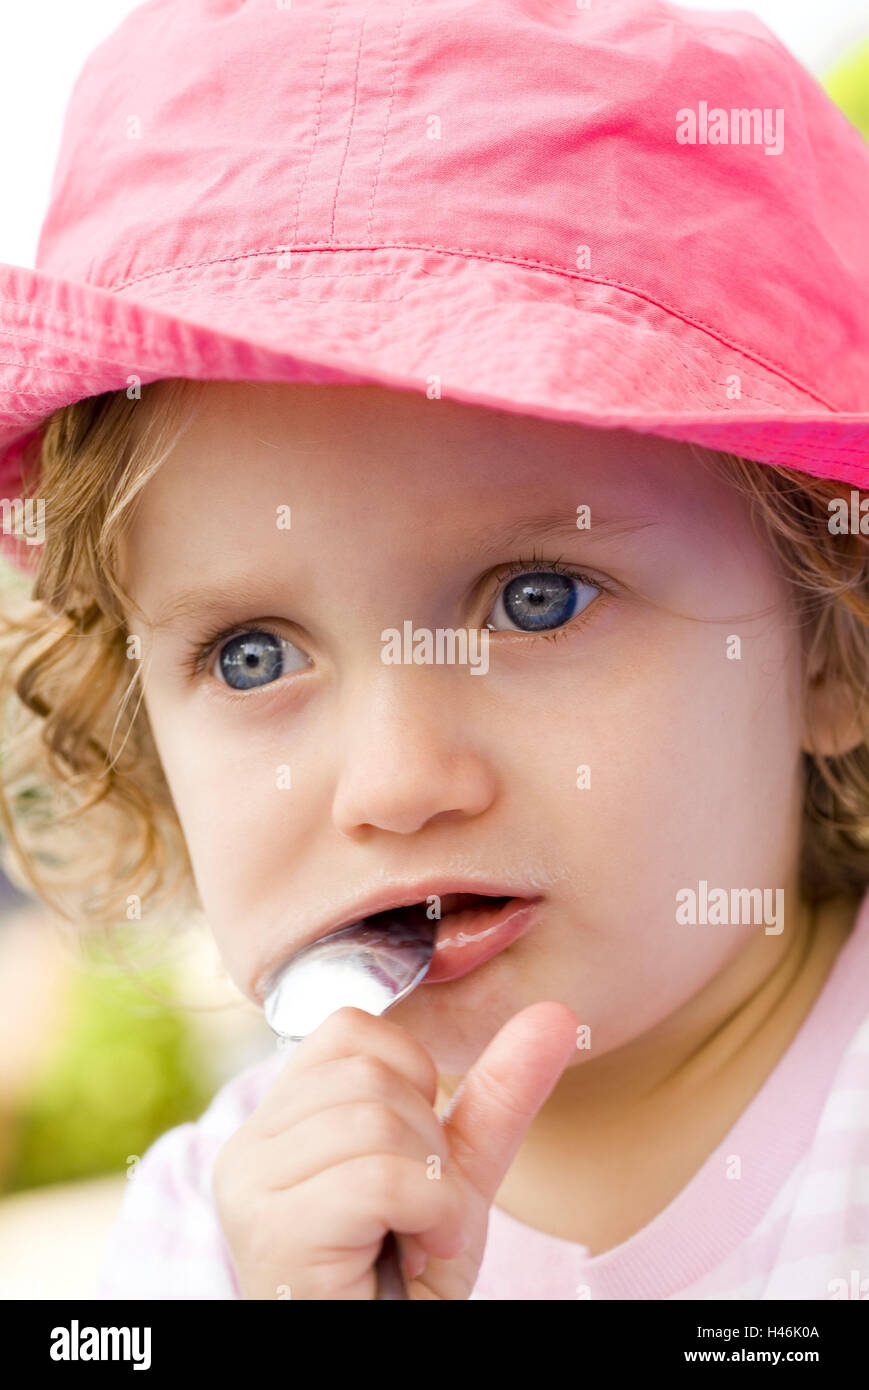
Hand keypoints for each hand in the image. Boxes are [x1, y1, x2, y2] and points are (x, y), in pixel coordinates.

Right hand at [212, 1000, 577, 1298]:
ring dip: (432, 1185)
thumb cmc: (404, 1282)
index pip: (349, 1028)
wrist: (379, 1365)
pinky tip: (418, 1252)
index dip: (409, 1077)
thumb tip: (557, 1013)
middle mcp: (248, 1144)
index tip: (414, 1154)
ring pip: (375, 1121)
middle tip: (420, 1210)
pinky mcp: (272, 1230)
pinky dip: (429, 1212)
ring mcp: (250, 1186)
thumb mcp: (457, 1173)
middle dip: (428, 1142)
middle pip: (369, 1074)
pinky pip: (380, 1177)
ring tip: (416, 1234)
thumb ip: (498, 1092)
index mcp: (280, 1118)